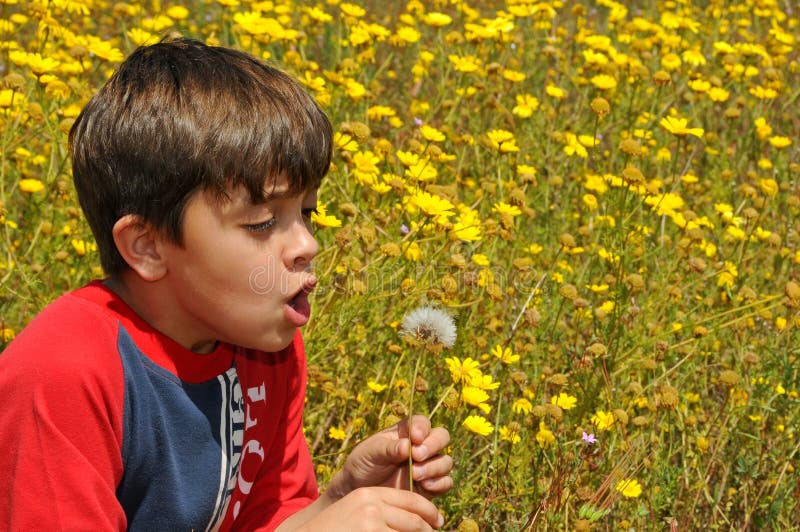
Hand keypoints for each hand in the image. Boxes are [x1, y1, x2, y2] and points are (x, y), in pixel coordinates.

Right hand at [301, 486, 444, 530]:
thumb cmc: (332, 529)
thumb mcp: (357, 510)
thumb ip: (380, 509)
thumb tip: (414, 519)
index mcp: (370, 495)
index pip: (411, 500)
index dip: (429, 511)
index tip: (437, 520)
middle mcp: (372, 507)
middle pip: (415, 520)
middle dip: (428, 530)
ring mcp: (372, 526)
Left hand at [330, 415, 453, 499]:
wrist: (359, 490)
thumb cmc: (363, 464)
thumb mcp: (370, 452)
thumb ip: (388, 448)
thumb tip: (407, 446)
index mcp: (406, 432)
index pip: (423, 422)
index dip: (422, 428)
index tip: (414, 437)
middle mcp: (420, 446)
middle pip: (441, 437)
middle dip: (433, 445)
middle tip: (417, 456)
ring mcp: (427, 466)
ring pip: (445, 461)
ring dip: (434, 466)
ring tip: (415, 474)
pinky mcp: (430, 486)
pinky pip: (446, 483)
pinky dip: (440, 483)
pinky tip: (425, 486)